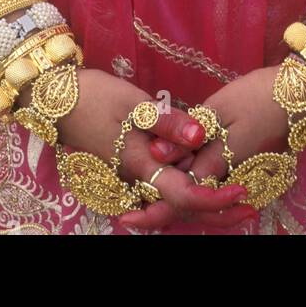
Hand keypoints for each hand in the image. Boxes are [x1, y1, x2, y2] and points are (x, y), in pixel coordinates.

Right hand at [47, 69, 255, 231]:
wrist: (55, 99)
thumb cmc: (94, 97)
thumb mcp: (132, 102)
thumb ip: (166, 121)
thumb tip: (200, 136)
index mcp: (140, 165)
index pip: (184, 195)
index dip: (214, 198)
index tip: (241, 190)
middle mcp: (137, 178)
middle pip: (181, 206)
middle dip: (216, 210)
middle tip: (249, 203)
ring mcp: (133, 175)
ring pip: (173, 198)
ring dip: (204, 200)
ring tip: (236, 192)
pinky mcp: (131, 165)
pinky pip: (163, 185)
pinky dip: (187, 186)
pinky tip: (204, 173)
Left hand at [116, 64, 293, 233]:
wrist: (299, 96)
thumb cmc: (257, 97)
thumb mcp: (218, 110)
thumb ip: (188, 135)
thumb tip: (157, 156)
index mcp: (217, 167)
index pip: (178, 196)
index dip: (151, 207)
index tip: (125, 218)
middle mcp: (224, 179)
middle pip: (187, 203)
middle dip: (158, 211)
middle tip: (127, 217)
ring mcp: (233, 175)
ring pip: (197, 195)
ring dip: (172, 197)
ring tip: (143, 195)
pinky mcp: (237, 165)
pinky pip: (208, 182)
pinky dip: (188, 182)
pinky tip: (174, 171)